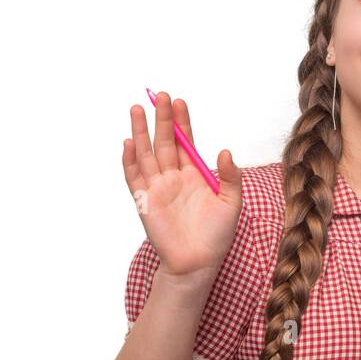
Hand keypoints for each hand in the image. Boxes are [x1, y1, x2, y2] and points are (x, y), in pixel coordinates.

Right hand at [122, 92, 242, 278]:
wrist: (197, 263)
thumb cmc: (216, 236)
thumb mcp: (232, 203)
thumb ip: (230, 177)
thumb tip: (224, 151)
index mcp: (195, 176)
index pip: (186, 143)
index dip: (182, 122)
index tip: (179, 102)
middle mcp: (174, 178)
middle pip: (165, 142)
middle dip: (162, 119)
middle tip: (160, 96)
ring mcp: (157, 188)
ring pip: (146, 154)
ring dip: (141, 132)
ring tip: (137, 109)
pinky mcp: (144, 201)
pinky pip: (134, 177)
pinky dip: (129, 160)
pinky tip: (128, 142)